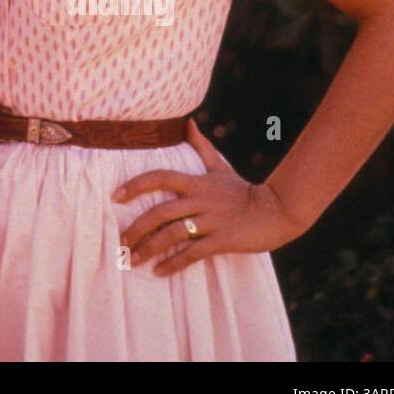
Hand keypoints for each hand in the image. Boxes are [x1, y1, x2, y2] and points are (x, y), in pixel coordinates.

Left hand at [114, 118, 306, 275]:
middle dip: (137, 227)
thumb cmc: (244, 190)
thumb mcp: (220, 167)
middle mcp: (200, 200)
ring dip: (150, 248)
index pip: (159, 178)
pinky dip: (174, 264)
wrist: (277, 210)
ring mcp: (211, 221)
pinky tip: (159, 271)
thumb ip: (201, 147)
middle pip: (160, 212)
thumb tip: (188, 122)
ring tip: (134, 259)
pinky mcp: (222, 241)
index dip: (135, 185)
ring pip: (172, 234)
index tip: (116, 196)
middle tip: (121, 240)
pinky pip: (193, 254)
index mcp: (196, 182)